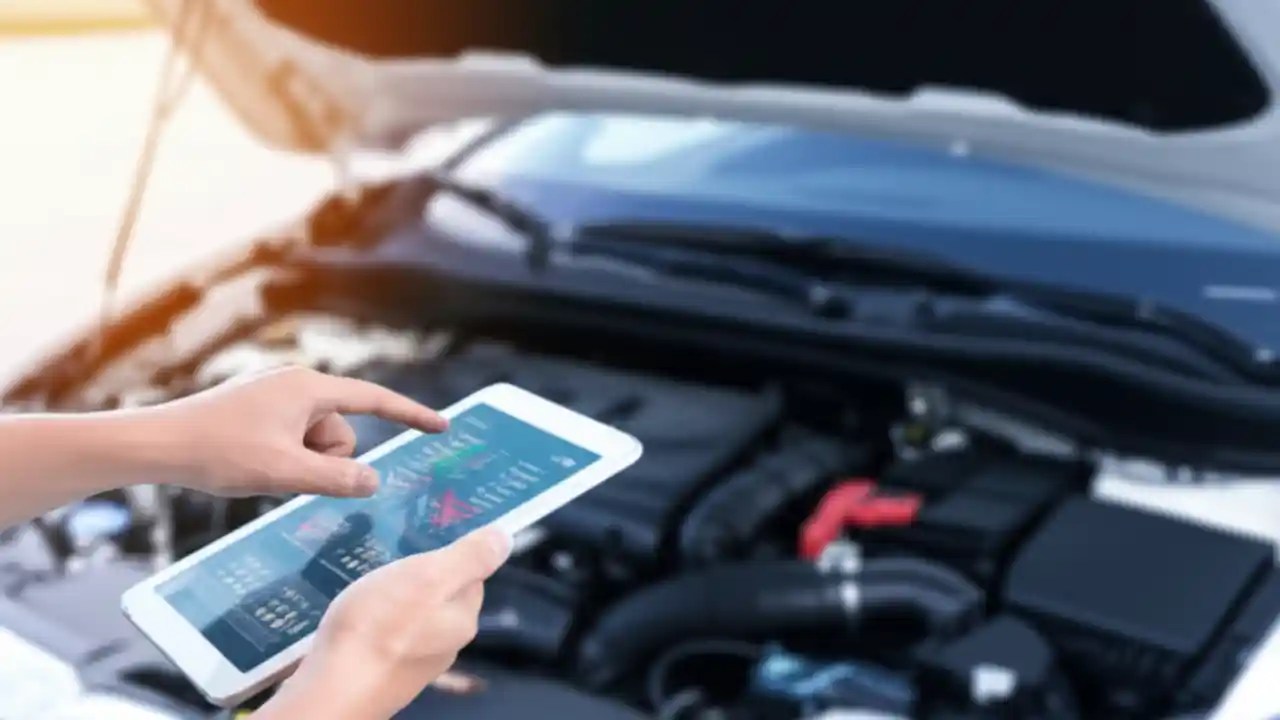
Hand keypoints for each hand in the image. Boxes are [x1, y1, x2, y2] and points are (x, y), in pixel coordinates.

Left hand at [147, 365, 445, 497]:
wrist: (157, 444)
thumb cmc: (219, 452)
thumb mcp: (285, 472)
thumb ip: (336, 479)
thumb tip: (373, 481)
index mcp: (309, 388)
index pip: (375, 401)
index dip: (411, 416)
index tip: (441, 428)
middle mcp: (297, 383)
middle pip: (342, 432)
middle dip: (323, 460)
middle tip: (281, 471)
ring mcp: (276, 394)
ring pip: (317, 440)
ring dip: (301, 461)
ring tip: (260, 467)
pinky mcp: (259, 409)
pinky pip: (294, 438)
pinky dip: (284, 456)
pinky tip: (249, 462)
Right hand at [260, 528, 511, 719]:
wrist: (332, 691)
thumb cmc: (380, 626)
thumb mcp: (430, 577)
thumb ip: (470, 557)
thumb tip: (506, 537)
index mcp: (462, 619)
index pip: (471, 575)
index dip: (450, 553)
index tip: (425, 537)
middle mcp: (446, 645)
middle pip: (442, 597)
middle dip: (421, 577)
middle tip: (391, 556)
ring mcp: (415, 665)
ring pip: (414, 618)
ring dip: (397, 599)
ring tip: (369, 582)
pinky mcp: (384, 675)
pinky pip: (388, 637)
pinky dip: (376, 623)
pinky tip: (356, 617)